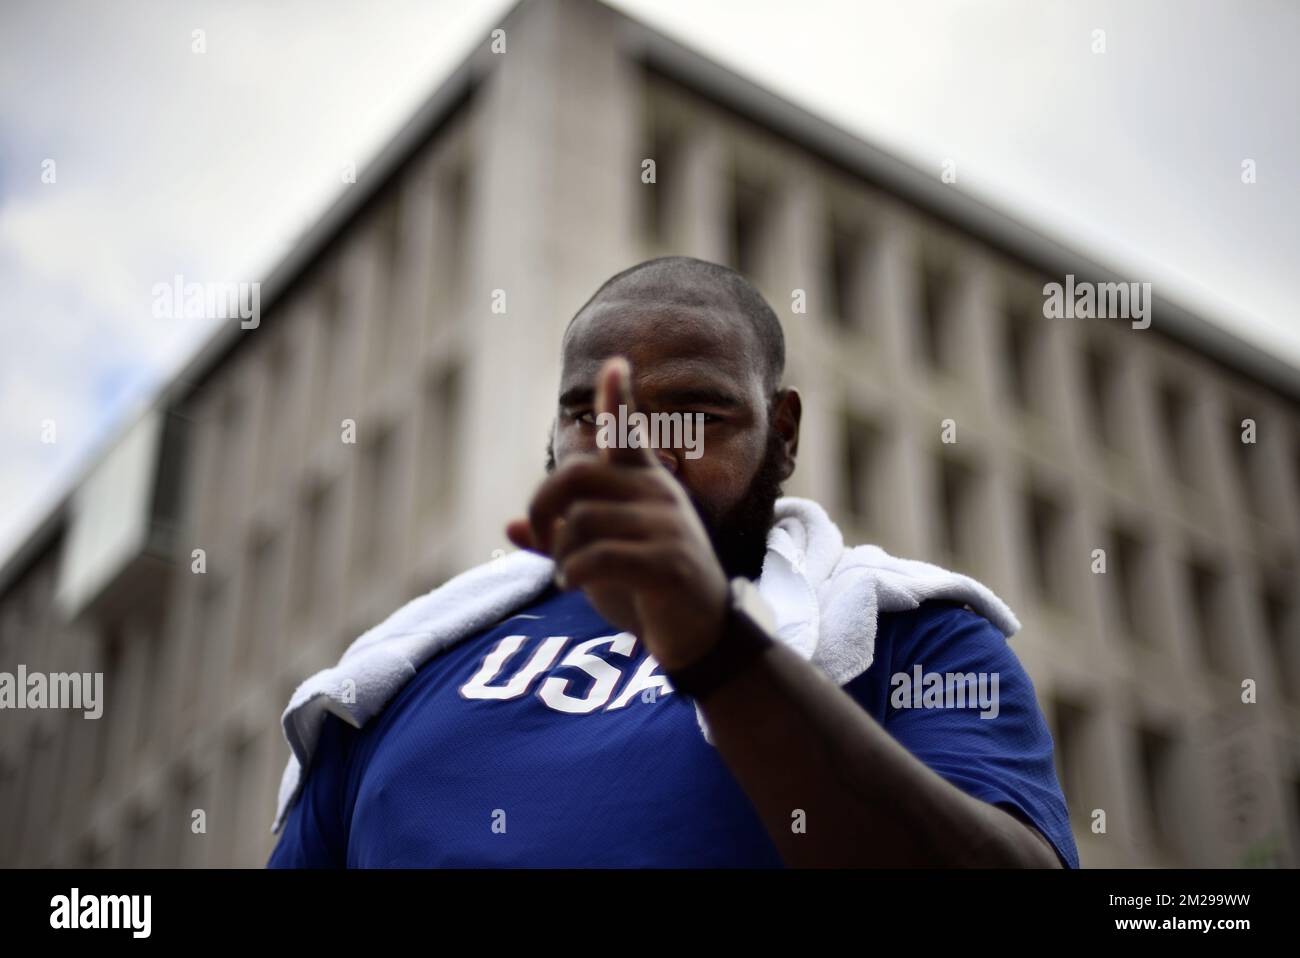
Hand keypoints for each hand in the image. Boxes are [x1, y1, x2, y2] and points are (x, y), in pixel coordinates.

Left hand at [506, 357, 729, 670]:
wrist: (698, 637)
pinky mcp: (667, 563)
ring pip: (580, 523)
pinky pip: (597, 556)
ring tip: (568, 574)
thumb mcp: (599, 560)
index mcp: (645, 484)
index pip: (627, 433)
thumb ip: (559, 540)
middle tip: (540, 535)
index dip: (618, 399)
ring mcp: (666, 527)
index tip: (615, 363)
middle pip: (576, 475)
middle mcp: (658, 495)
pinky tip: (572, 585)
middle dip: (543, 503)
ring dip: (560, 554)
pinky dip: (572, 572)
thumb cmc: (648, 591)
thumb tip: (511, 528)